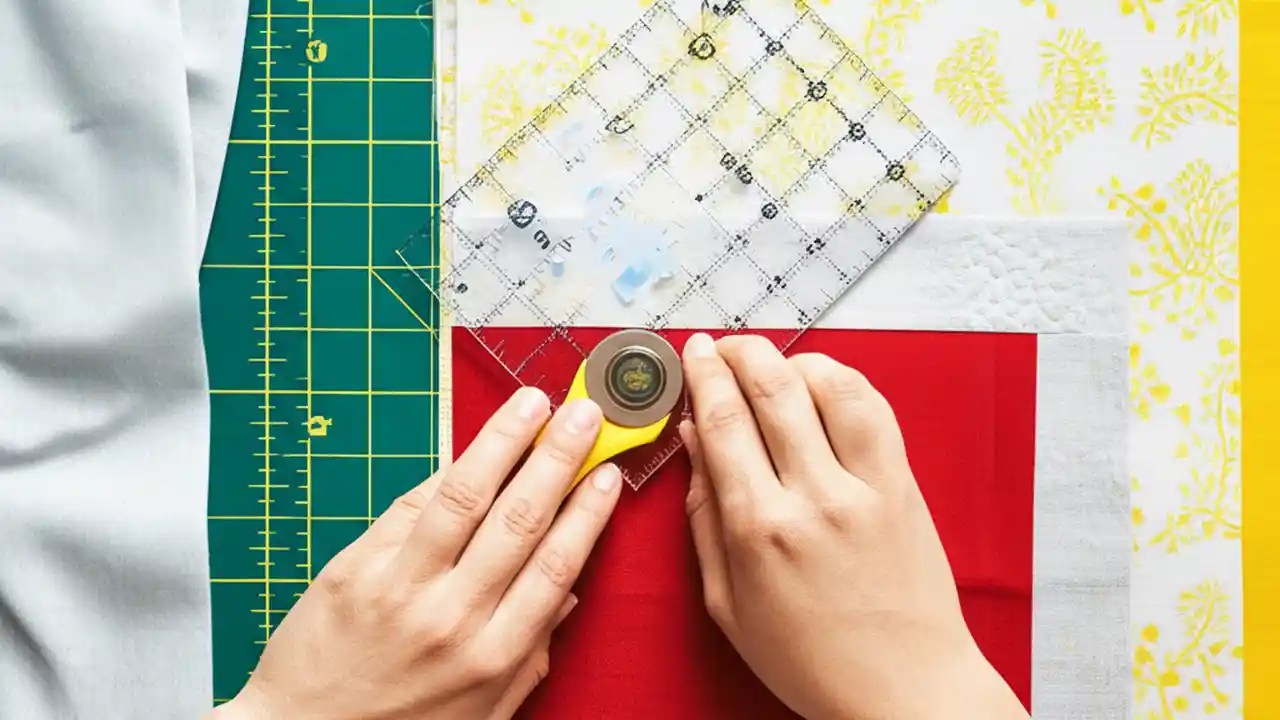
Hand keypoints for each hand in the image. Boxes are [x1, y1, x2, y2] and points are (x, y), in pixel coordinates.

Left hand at [209, 389, 621, 719]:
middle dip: (558, 457)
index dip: (587, 511)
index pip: (555, 564)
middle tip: (583, 415)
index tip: (608, 474)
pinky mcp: (357, 566)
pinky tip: (473, 444)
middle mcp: (452, 616)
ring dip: (505, 440)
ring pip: (464, 495)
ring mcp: (401, 586)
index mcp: (493, 655)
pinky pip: (411, 506)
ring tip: (532, 403)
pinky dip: (447, 470)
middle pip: (519, 518)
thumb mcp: (484, 713)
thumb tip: (566, 594)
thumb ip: (529, 655)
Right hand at [679, 334, 1027, 719]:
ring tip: (772, 365)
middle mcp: (814, 499)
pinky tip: (821, 384)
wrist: (904, 688)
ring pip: (829, 386)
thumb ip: (703, 517)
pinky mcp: (903, 486)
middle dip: (741, 352)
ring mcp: (867, 488)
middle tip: (724, 345)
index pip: (724, 422)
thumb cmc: (811, 658)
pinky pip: (875, 410)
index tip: (695, 352)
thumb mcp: (727, 602)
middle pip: (772, 389)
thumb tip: (693, 441)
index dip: (704, 374)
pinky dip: (844, 381)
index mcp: (759, 530)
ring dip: (793, 360)